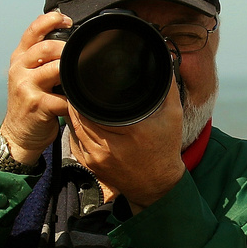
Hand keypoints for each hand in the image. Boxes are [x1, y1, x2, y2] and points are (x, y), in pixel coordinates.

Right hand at [1, 11, 71, 163]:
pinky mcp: (36, 105)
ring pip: (55, 69)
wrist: (18, 134)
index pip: (32, 31)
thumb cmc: (31, 102)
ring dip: (72, 73)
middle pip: (46, 48)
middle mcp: (19, 69)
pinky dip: (74, 100)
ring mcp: (26, 87)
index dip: (51, 20)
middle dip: (67, 49)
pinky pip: (62, 97)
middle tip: (80, 55)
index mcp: (19, 58)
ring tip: (80, 77)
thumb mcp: (29, 76)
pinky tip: (78, 101)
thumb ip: (42, 59)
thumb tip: (70, 40)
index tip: (67, 20)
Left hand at [67, 72, 184, 208]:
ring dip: (73, 113)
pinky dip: (75, 129)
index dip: (85, 91)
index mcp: (130, 131)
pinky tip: (79, 120)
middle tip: (78, 86)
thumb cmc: (165, 150)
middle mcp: (110, 146)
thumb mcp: (173, 116)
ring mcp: (97, 157)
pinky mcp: (91, 165)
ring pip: (74, 127)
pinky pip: (75, 142)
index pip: (93, 105)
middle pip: (80, 115)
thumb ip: (168, 87)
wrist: (158, 186)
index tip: (85, 79)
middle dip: (77, 100)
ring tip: (76, 99)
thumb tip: (164, 61)